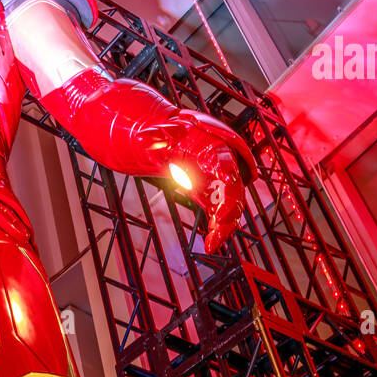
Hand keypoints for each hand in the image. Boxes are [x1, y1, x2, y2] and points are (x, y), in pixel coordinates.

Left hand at [145, 111, 254, 253]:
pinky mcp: (214, 197)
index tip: (226, 186)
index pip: (226, 162)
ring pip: (231, 207)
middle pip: (234, 189)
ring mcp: (220, 184)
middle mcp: (223, 168)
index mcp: (214, 150)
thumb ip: (156, 136)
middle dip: (230, 207)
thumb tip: (141, 138)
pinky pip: (221, 216)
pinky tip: (210, 244)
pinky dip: (218, 230)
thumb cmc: (176, 134)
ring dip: (225, 225)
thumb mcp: (165, 132)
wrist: (176, 143)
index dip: (228, 175)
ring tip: (213, 243)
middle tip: (221, 222)